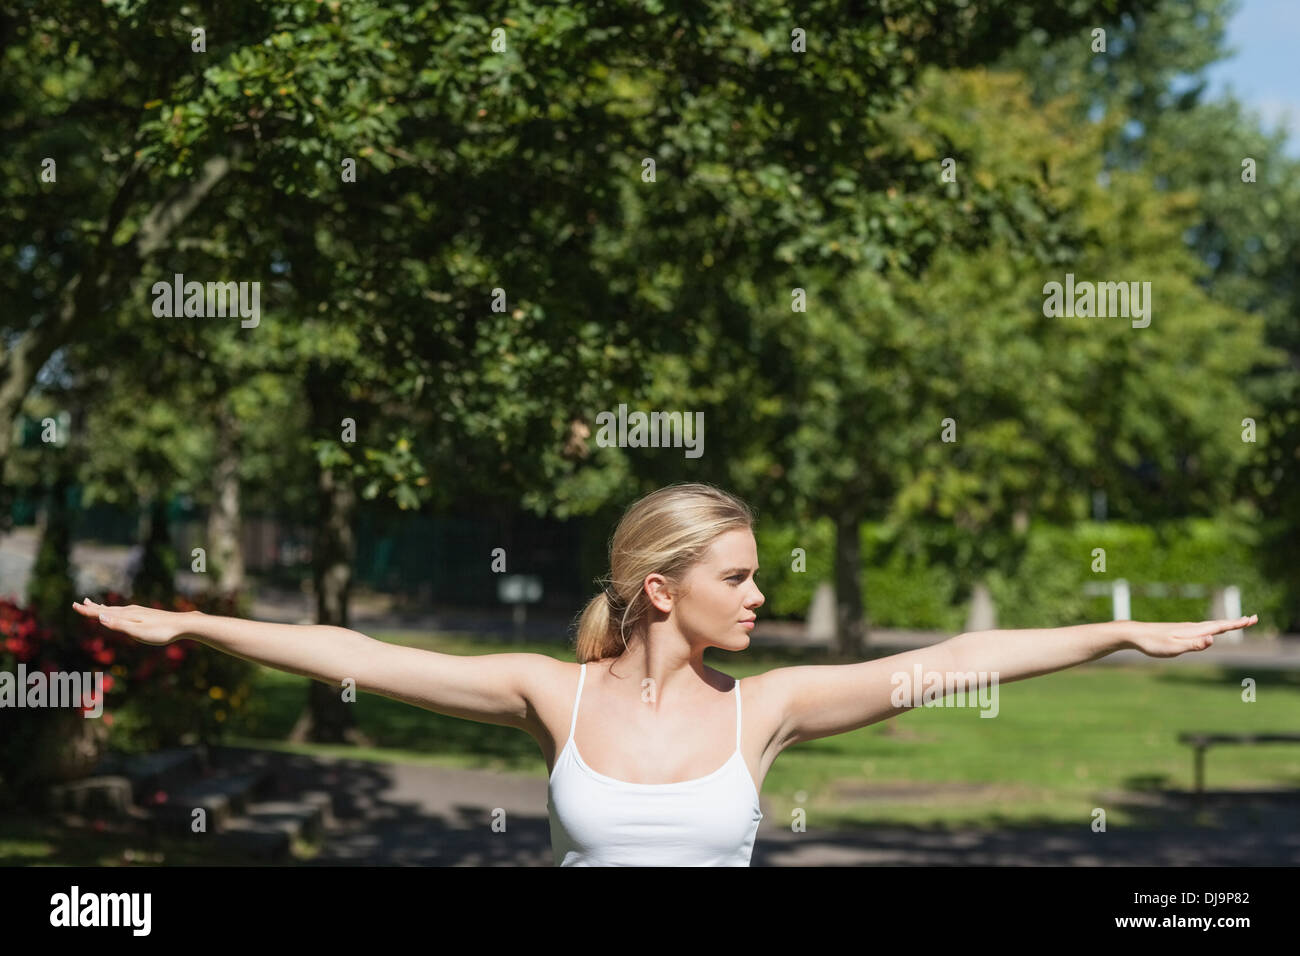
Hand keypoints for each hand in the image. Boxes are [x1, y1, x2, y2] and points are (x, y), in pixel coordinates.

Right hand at [72, 597, 195, 645]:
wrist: (182, 624)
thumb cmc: (161, 631)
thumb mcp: (138, 631)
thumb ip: (119, 625)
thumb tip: (100, 617)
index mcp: (126, 615)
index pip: (102, 613)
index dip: (88, 611)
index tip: (74, 606)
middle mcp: (130, 611)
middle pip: (107, 609)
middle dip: (92, 608)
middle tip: (78, 603)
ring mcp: (138, 612)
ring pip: (115, 609)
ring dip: (102, 607)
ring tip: (94, 604)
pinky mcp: (145, 615)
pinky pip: (125, 611)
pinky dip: (115, 610)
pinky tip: (119, 612)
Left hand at [1126, 615, 1257, 657]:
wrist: (1135, 634)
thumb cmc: (1154, 643)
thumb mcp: (1174, 648)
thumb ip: (1194, 645)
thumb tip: (1212, 639)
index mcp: (1194, 631)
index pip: (1220, 627)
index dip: (1236, 624)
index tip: (1252, 618)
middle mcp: (1192, 627)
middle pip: (1218, 624)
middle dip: (1236, 622)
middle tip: (1253, 618)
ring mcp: (1186, 628)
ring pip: (1210, 625)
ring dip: (1226, 624)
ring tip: (1237, 623)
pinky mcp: (1179, 631)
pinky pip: (1202, 628)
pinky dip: (1212, 628)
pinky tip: (1210, 631)